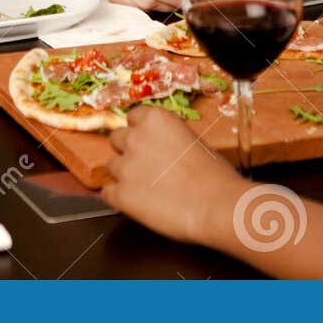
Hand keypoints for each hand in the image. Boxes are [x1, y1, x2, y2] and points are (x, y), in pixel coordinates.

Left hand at [101, 107, 248, 245]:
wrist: (215, 205)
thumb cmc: (214, 175)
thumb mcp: (194, 142)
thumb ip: (170, 139)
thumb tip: (164, 147)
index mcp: (155, 119)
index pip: (133, 117)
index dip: (140, 131)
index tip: (147, 142)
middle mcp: (135, 137)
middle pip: (117, 139)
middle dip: (128, 151)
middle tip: (145, 166)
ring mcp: (125, 166)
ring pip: (111, 166)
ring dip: (123, 175)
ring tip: (143, 188)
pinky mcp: (120, 195)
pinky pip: (106, 192)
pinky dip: (117, 197)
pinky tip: (134, 203)